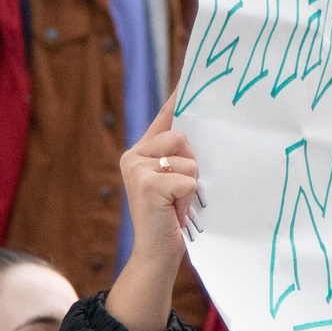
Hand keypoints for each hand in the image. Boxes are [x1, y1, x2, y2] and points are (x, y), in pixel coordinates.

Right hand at [104, 103, 201, 330]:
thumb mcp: (176, 182)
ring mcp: (137, 168)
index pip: (164, 118)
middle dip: (192, 163)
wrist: (156, 255)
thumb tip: (198, 133)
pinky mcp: (147, 184)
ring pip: (186, 159)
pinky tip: (175, 211)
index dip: (176, 98)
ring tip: (178, 203)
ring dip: (191, 184)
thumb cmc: (171, 218)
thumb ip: (180, 157)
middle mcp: (133, 155)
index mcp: (141, 152)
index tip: (190, 75)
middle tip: (182, 191)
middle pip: (181, 136)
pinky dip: (188, 196)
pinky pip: (186, 178)